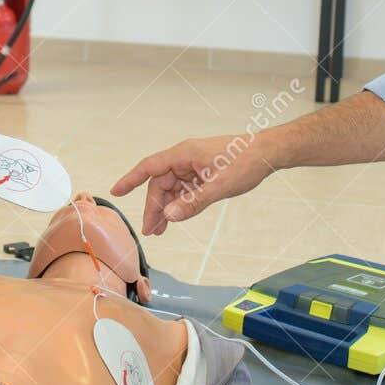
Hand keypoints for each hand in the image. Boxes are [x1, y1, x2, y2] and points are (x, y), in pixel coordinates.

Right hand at [110, 135, 275, 234]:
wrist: (268, 153)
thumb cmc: (245, 162)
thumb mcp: (218, 186)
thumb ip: (192, 202)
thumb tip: (169, 216)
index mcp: (184, 154)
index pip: (149, 167)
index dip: (130, 180)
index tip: (116, 192)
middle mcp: (186, 158)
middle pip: (160, 183)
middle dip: (154, 207)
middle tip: (151, 231)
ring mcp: (194, 166)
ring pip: (172, 188)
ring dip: (167, 208)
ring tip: (161, 231)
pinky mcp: (204, 173)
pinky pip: (185, 189)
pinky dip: (180, 204)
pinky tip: (177, 218)